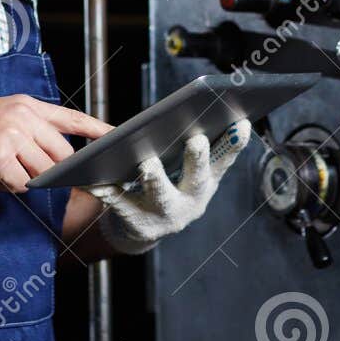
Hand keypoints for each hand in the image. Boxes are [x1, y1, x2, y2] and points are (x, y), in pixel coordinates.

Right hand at [0, 94, 110, 193]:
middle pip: (62, 154)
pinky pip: (21, 184)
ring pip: (44, 172)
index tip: (119, 138)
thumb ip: (32, 130)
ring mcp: (12, 135)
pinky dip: (9, 186)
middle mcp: (23, 116)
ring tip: (1, 166)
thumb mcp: (1, 117)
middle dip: (52, 170)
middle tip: (26, 169)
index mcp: (27, 105)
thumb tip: (61, 158)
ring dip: (27, 178)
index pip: (73, 117)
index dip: (99, 130)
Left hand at [89, 120, 250, 254]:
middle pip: (197, 180)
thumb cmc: (170, 185)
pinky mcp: (137, 223)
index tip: (242, 122)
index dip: (235, 143)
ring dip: (156, 178)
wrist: (145, 227)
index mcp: (206, 182)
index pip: (225, 160)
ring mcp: (165, 215)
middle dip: (198, 160)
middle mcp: (191, 201)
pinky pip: (120, 203)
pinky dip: (109, 190)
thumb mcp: (189, 171)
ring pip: (161, 195)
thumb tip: (201, 113)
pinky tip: (98, 177)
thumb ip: (199, 148)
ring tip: (149, 162)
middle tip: (197, 140)